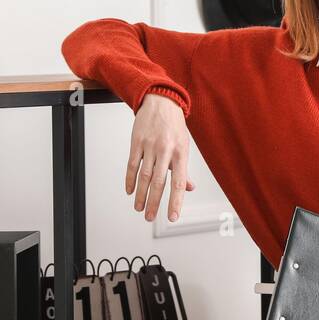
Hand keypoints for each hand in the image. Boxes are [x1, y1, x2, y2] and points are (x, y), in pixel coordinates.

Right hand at [126, 93, 195, 222]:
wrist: (161, 101)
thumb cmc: (174, 126)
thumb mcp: (184, 146)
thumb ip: (184, 169)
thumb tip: (188, 188)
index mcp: (181, 153)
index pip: (179, 183)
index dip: (176, 201)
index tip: (173, 217)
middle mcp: (166, 150)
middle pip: (159, 182)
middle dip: (154, 203)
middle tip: (150, 218)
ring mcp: (150, 146)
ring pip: (144, 176)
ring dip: (141, 195)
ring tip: (139, 208)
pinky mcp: (137, 141)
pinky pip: (132, 164)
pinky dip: (130, 179)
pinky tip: (130, 191)